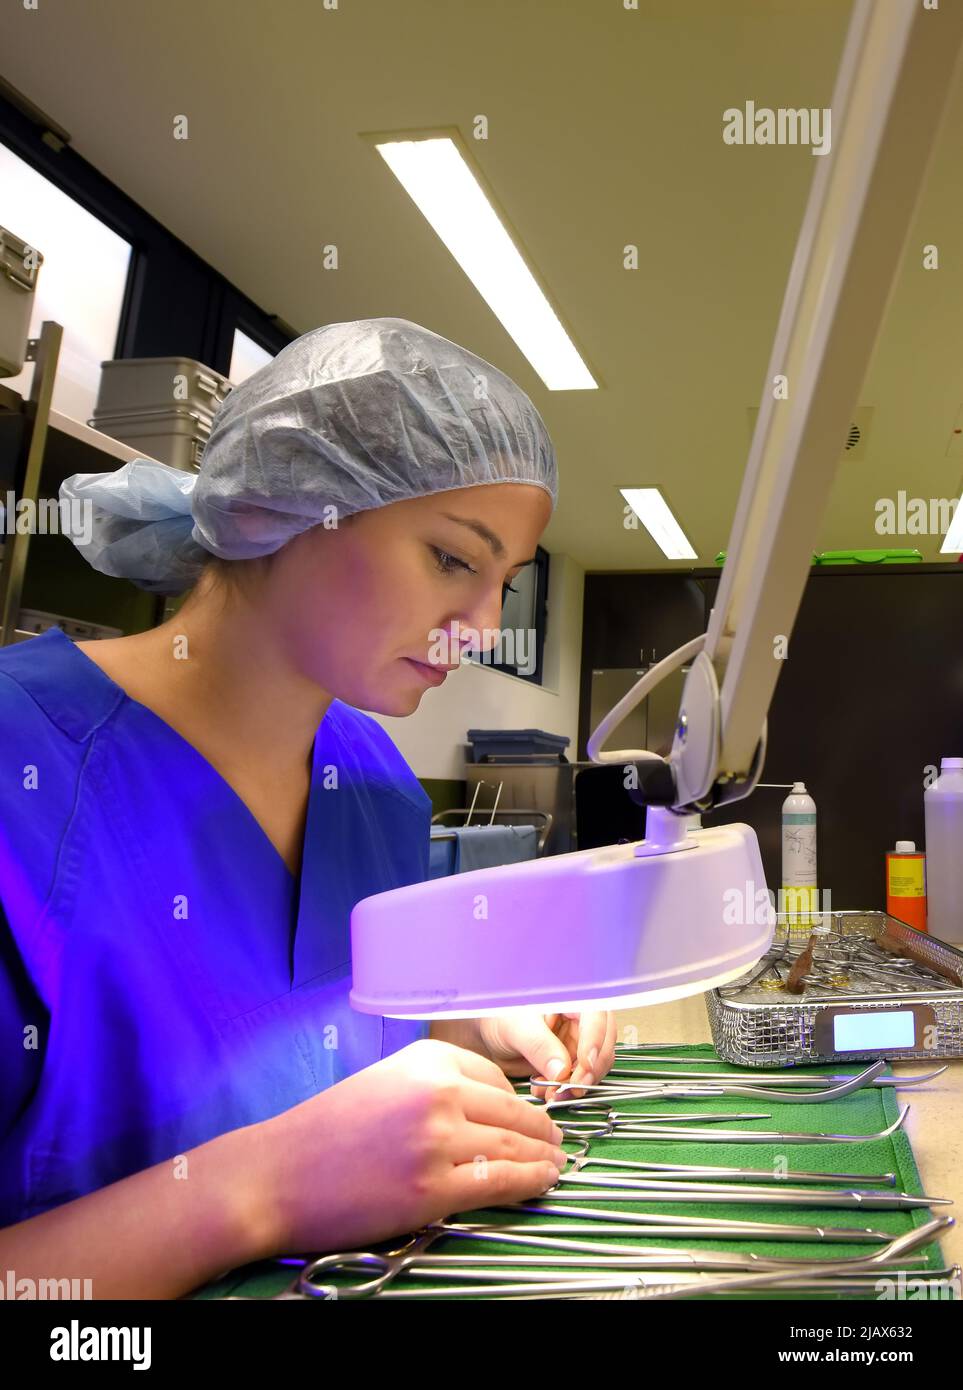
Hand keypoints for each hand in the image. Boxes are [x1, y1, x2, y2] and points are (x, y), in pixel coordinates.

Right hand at [255, 1039, 566, 1255]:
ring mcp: (437, 1142)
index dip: (521, 1104)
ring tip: (555, 1166)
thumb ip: (434, 1088)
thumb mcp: (384, 1084)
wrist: (277, 1174)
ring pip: (513, 1148)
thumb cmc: (326, 1131)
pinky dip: (529, 1184)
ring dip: (544, 1159)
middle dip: (543, 1132)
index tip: (532, 1117)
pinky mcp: (432, 1190)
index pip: (497, 1079)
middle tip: (557, 1144)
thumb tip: (489, 1110)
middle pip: (514, 1113)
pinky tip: (542, 1184)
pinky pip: (499, 1184)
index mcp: (427, 1059)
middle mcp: (438, 1093)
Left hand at [478, 1011, 617, 1101]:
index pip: (596, 1017)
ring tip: (552, 1095)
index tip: (586, 1064)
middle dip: (590, 1069)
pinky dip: (566, 1089)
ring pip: (594, 1066)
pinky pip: (578, 1079)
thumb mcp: (516, 1028)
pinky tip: (547, 1093)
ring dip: (577, 1084)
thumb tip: (562, 1070)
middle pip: (603, 1044)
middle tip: (573, 1088)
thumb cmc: (498, 1018)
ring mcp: (577, 1042)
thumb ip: (539, 1045)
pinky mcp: (570, 1063)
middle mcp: (579, 1020)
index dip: (596, 1040)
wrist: (487, 1036)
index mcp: (571, 1000)